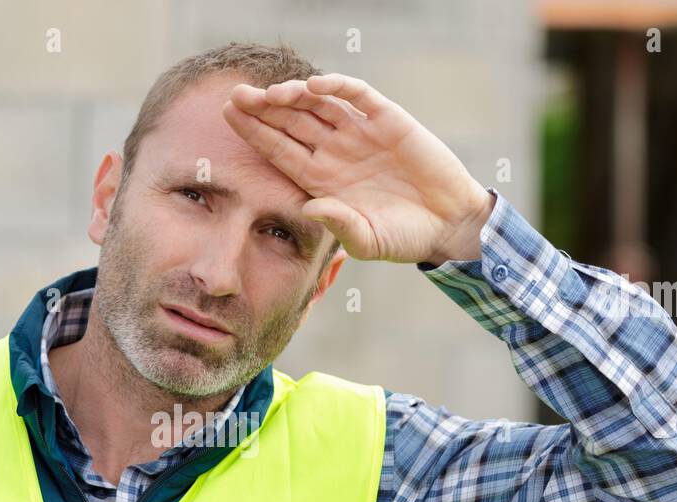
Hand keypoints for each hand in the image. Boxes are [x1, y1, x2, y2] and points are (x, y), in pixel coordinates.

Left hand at [223, 73, 493, 264]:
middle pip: (291, 123)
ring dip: (294, 96)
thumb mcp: (366, 240)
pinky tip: (314, 86)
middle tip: (237, 96)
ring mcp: (359, 133)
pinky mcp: (387, 120)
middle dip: (264, 109)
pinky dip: (337, 88)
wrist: (448, 224)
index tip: (228, 116)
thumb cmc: (403, 238)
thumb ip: (338, 224)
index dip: (254, 133)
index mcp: (321, 180)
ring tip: (270, 94)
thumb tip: (309, 208)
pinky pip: (357, 96)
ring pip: (318, 105)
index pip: (279, 151)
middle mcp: (335, 152)